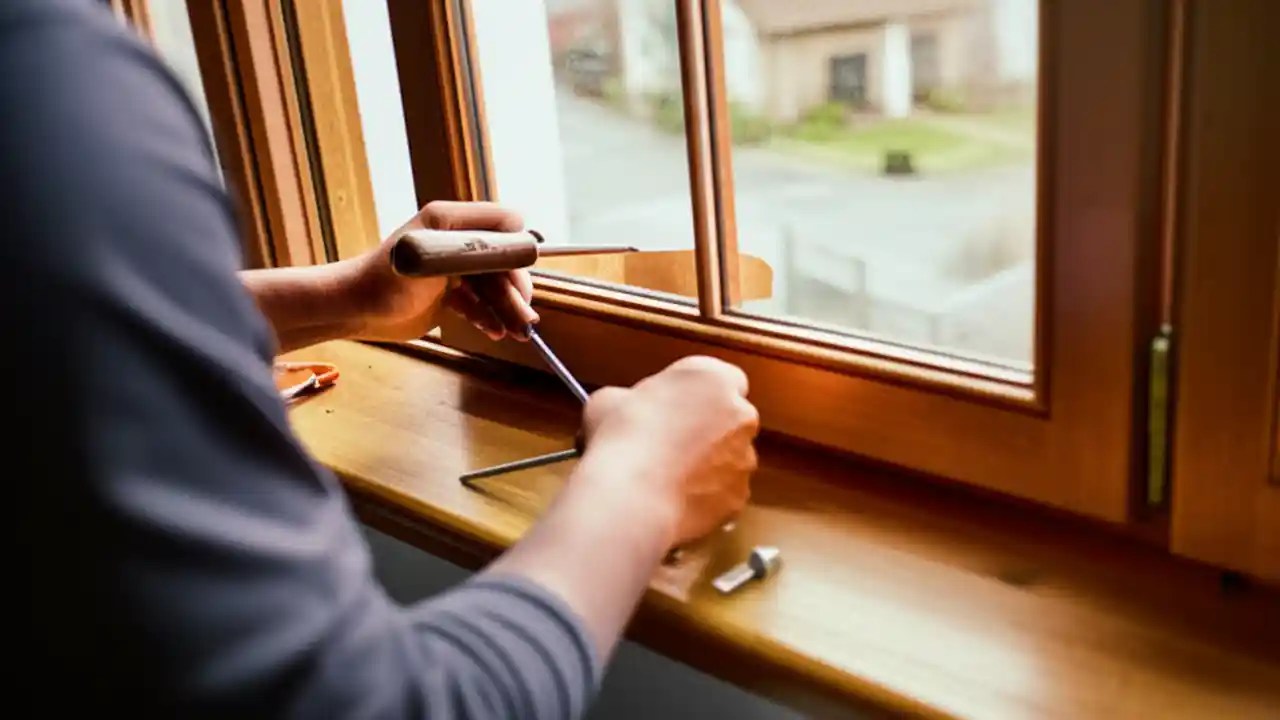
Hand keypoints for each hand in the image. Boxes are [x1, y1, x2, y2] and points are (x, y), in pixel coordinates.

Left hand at [345, 201, 538, 341]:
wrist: (354, 310)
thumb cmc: (386, 280)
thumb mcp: (432, 260)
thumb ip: (475, 249)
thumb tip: (523, 238)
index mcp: (450, 221)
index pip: (502, 224)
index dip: (516, 247)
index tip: (524, 275)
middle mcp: (455, 241)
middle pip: (501, 261)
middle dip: (515, 290)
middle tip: (527, 321)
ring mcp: (453, 269)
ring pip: (493, 286)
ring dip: (507, 308)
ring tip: (518, 333)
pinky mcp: (448, 294)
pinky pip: (478, 303)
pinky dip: (488, 317)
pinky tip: (495, 333)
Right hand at [581, 356, 759, 545]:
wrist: (635, 498)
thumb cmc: (623, 438)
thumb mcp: (609, 400)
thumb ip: (629, 398)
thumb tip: (620, 409)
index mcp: (713, 378)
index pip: (723, 379)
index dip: (698, 395)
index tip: (674, 407)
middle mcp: (740, 415)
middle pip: (729, 419)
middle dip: (707, 429)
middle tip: (669, 443)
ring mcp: (744, 459)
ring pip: (729, 459)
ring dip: (708, 464)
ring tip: (667, 477)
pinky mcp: (739, 498)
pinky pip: (723, 494)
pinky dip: (706, 497)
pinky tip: (674, 501)